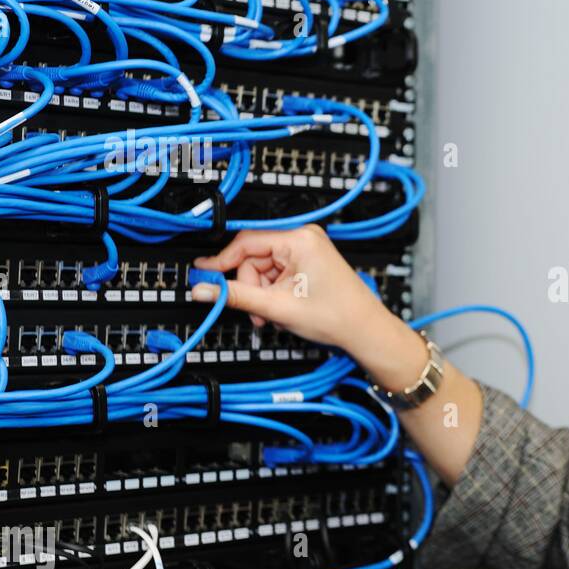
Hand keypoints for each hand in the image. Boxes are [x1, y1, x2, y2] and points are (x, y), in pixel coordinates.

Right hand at [189, 224, 388, 354]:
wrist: (365, 330)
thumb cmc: (336, 315)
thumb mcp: (277, 306)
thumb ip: (235, 296)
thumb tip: (205, 289)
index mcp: (299, 239)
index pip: (246, 243)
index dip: (222, 262)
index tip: (204, 274)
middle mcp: (304, 238)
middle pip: (254, 260)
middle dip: (251, 289)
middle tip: (257, 312)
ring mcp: (308, 250)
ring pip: (264, 270)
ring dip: (262, 295)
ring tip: (274, 315)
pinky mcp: (310, 262)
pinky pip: (278, 274)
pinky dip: (274, 294)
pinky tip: (282, 308)